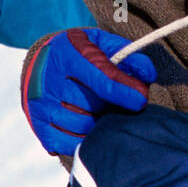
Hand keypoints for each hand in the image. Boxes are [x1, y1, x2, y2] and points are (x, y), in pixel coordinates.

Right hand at [21, 26, 156, 154]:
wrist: (42, 61)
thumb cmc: (80, 53)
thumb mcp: (101, 43)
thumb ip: (127, 55)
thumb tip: (149, 75)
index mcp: (66, 55)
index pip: (100, 79)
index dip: (124, 92)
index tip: (141, 100)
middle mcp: (48, 81)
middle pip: (93, 106)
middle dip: (111, 106)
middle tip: (117, 102)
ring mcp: (40, 106)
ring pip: (82, 126)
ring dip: (99, 122)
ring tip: (101, 111)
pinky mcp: (38, 125)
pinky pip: (67, 143)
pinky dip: (83, 139)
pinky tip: (88, 126)